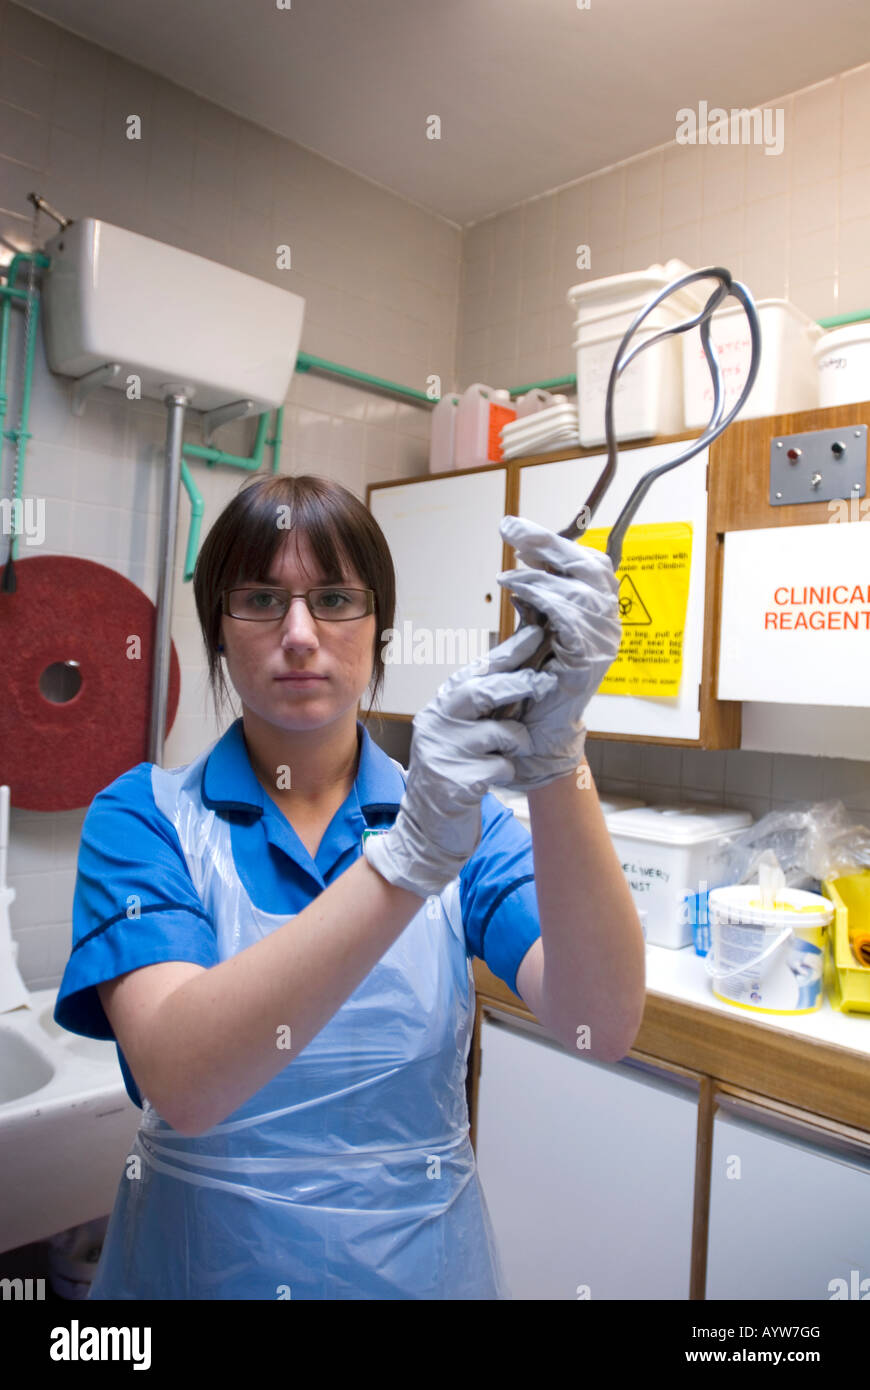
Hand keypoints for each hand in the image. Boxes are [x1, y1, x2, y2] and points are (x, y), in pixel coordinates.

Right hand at [363, 628, 556, 895]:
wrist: (426, 830)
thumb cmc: (451, 776)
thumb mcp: (458, 735)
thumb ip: (479, 709)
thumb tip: (522, 673)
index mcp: (439, 708)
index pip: (475, 672)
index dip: (507, 653)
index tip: (535, 635)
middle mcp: (436, 724)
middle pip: (482, 692)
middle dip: (519, 685)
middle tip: (546, 683)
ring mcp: (443, 753)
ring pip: (499, 732)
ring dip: (516, 742)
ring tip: (509, 752)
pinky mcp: (455, 782)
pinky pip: (499, 766)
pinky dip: (505, 772)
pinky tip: (488, 781)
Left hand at [495, 514, 622, 790]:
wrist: (536, 731)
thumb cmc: (533, 682)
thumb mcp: (534, 628)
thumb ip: (535, 598)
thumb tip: (521, 563)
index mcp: (598, 614)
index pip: (589, 563)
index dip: (555, 541)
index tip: (517, 528)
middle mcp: (608, 624)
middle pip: (590, 566)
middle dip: (548, 545)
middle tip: (511, 533)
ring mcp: (603, 642)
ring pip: (579, 588)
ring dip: (538, 575)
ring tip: (506, 575)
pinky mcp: (588, 659)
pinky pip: (569, 616)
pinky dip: (542, 598)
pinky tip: (516, 595)